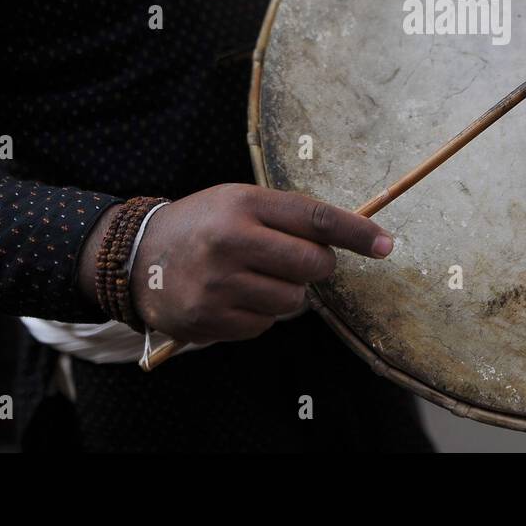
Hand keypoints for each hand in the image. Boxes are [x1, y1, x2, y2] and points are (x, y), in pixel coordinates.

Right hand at [80, 184, 392, 343]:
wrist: (139, 256)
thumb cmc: (205, 224)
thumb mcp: (240, 200)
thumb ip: (290, 216)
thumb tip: (351, 239)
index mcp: (243, 204)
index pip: (315, 219)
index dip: (356, 233)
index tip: (386, 245)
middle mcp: (231, 242)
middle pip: (312, 265)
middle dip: (317, 267)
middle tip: (299, 260)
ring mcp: (218, 284)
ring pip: (293, 302)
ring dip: (288, 294)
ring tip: (258, 277)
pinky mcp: (209, 319)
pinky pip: (265, 325)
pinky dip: (261, 314)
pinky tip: (236, 296)